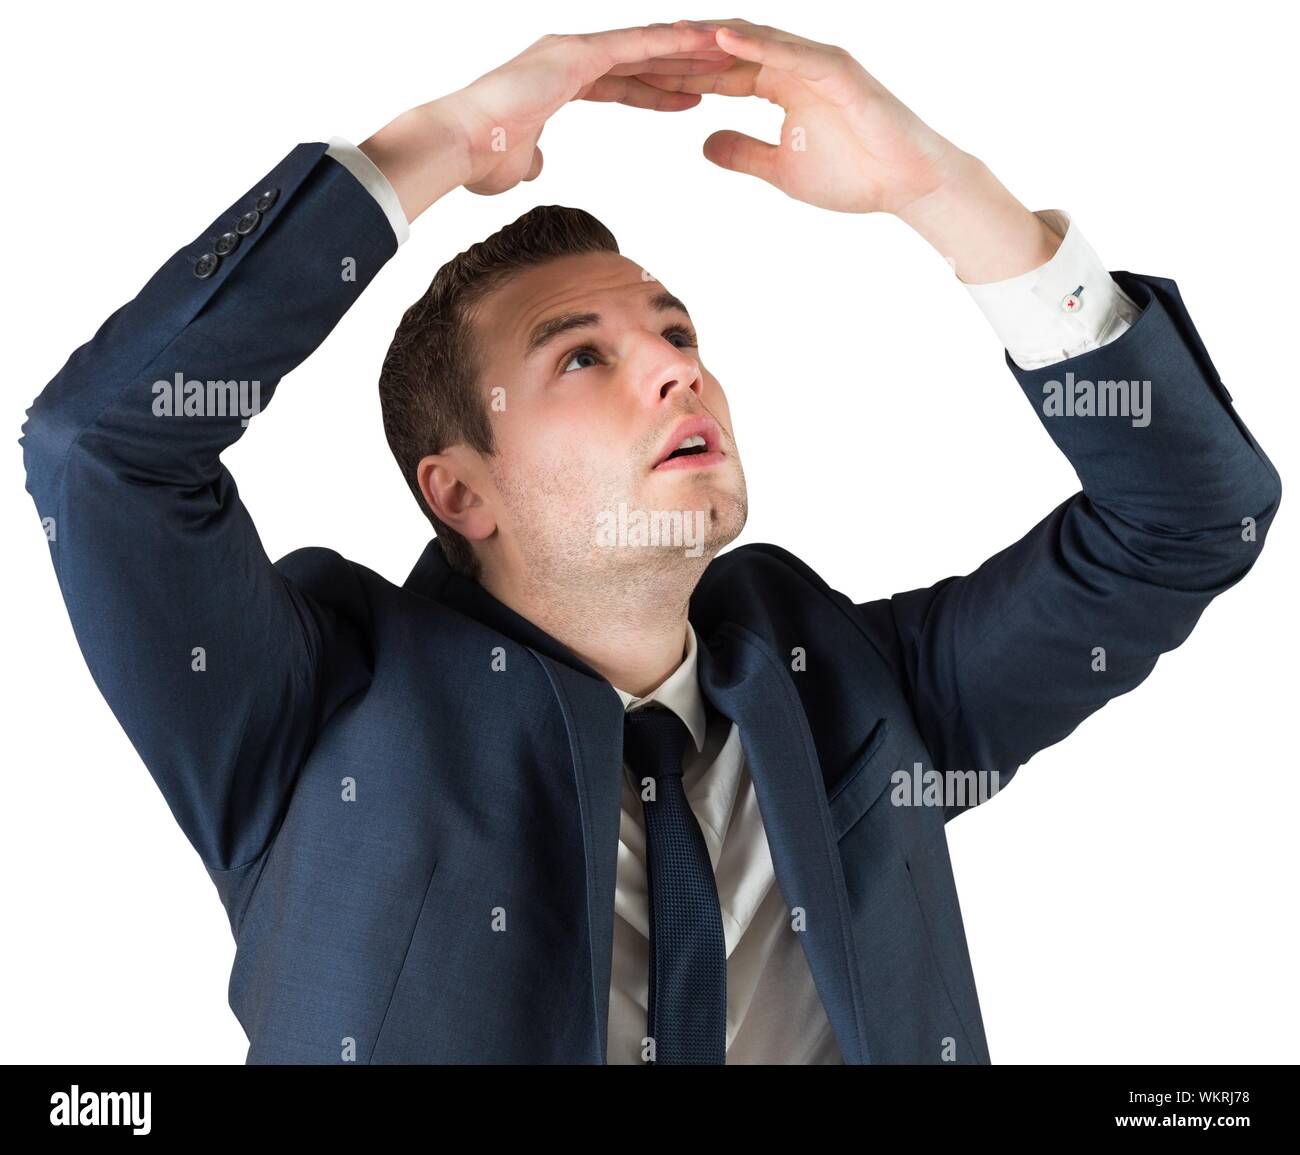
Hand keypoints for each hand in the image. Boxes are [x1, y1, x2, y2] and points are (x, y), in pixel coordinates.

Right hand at [361, 21, 734, 217]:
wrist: (458, 144)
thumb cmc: (479, 158)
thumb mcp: (516, 163)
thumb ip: (531, 158)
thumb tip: (536, 165)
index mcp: (558, 81)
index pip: (621, 84)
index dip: (656, 90)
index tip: (689, 97)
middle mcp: (568, 57)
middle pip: (640, 60)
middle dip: (681, 65)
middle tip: (723, 68)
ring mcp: (573, 51)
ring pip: (644, 47)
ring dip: (686, 49)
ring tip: (727, 50)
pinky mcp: (577, 54)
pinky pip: (636, 46)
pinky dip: (671, 43)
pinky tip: (702, 43)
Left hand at [637, 18, 1060, 281]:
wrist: (907, 184)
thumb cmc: (854, 175)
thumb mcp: (781, 170)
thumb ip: (743, 153)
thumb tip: (703, 144)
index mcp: (778, 83)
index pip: (717, 72)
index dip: (676, 73)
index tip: (632, 76)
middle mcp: (792, 62)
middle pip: (725, 49)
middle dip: (681, 47)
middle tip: (631, 45)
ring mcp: (814, 60)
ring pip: (751, 40)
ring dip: (707, 35)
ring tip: (662, 31)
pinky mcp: (835, 68)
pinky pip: (787, 51)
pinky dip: (753, 42)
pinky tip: (717, 38)